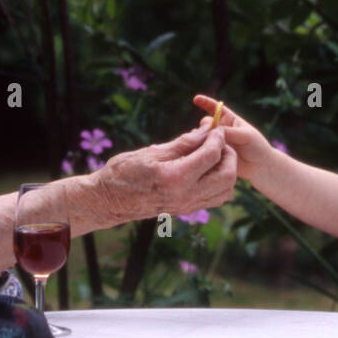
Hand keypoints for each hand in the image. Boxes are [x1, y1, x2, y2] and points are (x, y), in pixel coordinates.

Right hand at [93, 125, 236, 222]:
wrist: (109, 200)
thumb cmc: (123, 172)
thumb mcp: (152, 152)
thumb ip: (183, 143)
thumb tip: (206, 130)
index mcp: (176, 179)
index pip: (211, 156)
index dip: (217, 138)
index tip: (214, 127)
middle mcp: (186, 196)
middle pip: (227, 176)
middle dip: (228, 154)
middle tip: (218, 140)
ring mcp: (188, 206)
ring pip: (226, 190)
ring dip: (227, 169)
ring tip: (213, 153)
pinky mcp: (186, 210)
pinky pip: (215, 198)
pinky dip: (220, 182)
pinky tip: (206, 168)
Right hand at [192, 95, 273, 182]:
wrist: (260, 167)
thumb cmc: (257, 146)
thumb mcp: (245, 135)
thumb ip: (229, 132)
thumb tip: (211, 130)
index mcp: (229, 120)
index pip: (215, 108)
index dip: (205, 102)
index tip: (196, 99)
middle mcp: (221, 130)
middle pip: (205, 124)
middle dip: (205, 127)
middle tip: (211, 136)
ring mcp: (217, 142)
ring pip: (203, 137)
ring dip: (203, 140)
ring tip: (211, 147)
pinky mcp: (215, 155)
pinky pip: (204, 151)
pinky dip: (204, 151)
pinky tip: (208, 155)